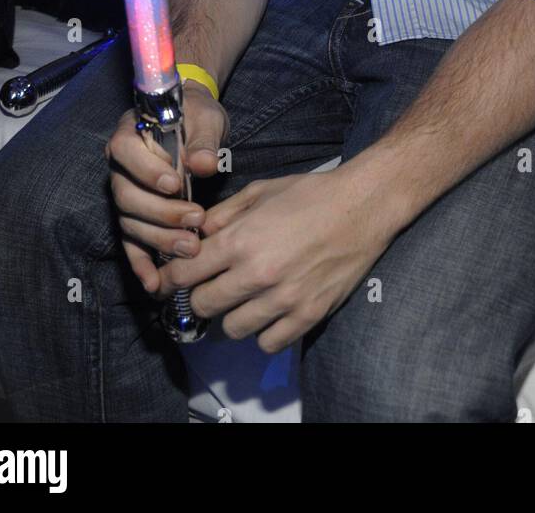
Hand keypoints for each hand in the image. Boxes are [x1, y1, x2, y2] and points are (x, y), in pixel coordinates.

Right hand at [106, 80, 227, 292]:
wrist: (193, 121)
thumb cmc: (196, 115)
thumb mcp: (205, 118)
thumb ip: (203, 140)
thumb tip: (203, 165)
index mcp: (129, 134)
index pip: (125, 153)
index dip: (147, 171)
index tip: (176, 184)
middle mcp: (119, 167)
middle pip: (127, 196)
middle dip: (161, 213)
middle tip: (196, 220)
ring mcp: (125, 193)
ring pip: (130, 222)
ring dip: (158, 238)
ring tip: (191, 248)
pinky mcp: (136, 215)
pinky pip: (132, 241)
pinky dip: (141, 263)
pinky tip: (154, 283)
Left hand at [154, 168, 397, 352]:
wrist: (362, 207)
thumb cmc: (310, 194)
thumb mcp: (260, 191)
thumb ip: (223, 215)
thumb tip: (196, 236)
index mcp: (242, 239)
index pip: (186, 274)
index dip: (172, 278)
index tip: (173, 279)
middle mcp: (258, 273)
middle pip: (204, 306)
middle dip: (201, 296)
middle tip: (211, 286)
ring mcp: (284, 299)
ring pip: (233, 329)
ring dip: (232, 315)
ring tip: (245, 298)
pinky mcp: (308, 315)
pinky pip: (268, 343)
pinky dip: (264, 332)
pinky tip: (270, 312)